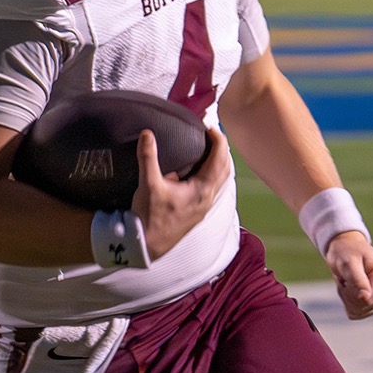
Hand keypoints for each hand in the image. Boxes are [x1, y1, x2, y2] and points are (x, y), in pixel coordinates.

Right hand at [132, 126, 230, 259]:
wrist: (147, 245)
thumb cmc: (149, 217)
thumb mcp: (148, 185)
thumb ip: (148, 157)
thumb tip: (148, 134)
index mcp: (202, 190)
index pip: (220, 159)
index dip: (218, 139)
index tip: (210, 127)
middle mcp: (208, 198)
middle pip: (225, 168)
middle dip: (222, 149)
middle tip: (212, 134)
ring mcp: (204, 207)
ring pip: (220, 180)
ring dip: (219, 163)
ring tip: (209, 149)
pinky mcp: (197, 212)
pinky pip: (212, 188)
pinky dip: (212, 174)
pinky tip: (199, 172)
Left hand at [325, 232, 372, 319]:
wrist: (346, 249)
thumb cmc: (348, 252)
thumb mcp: (350, 262)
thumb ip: (359, 280)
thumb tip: (366, 298)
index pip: (370, 299)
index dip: (352, 292)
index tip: (347, 277)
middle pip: (365, 307)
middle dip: (350, 294)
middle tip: (347, 278)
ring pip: (359, 312)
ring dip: (347, 298)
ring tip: (349, 281)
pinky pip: (356, 314)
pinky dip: (347, 302)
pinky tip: (350, 288)